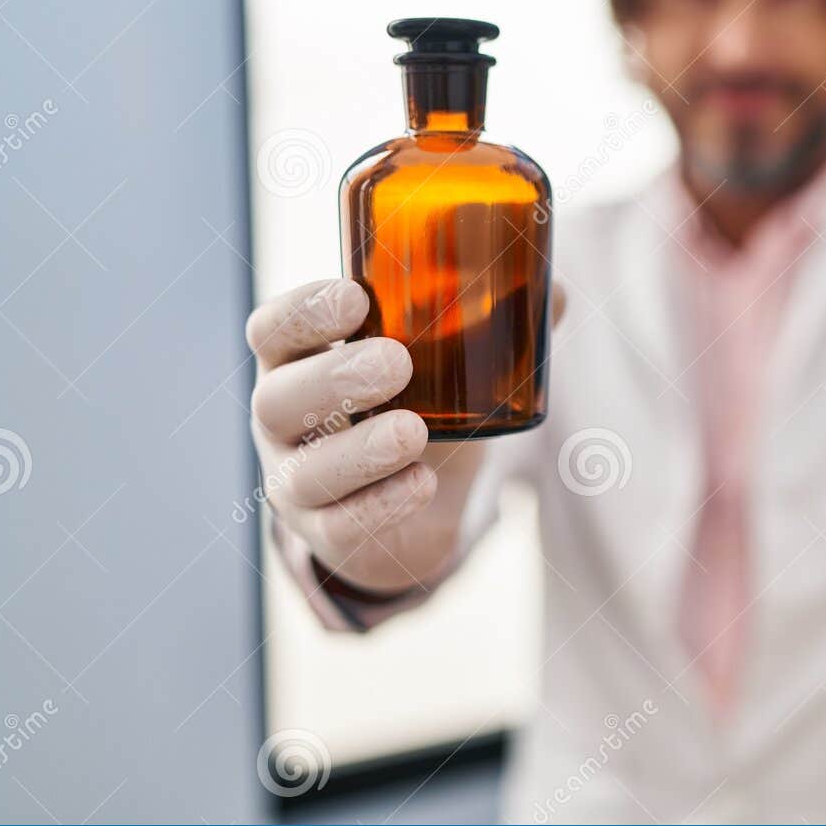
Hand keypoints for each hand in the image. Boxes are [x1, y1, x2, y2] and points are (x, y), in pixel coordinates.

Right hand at [245, 280, 565, 595]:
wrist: (418, 496)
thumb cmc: (419, 402)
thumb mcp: (445, 361)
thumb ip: (490, 321)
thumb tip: (553, 292)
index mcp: (301, 360)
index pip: (272, 330)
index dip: (303, 311)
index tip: (358, 297)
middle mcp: (282, 421)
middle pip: (275, 400)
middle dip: (333, 379)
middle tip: (396, 363)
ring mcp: (296, 482)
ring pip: (304, 472)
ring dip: (359, 452)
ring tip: (413, 432)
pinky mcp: (327, 534)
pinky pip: (341, 527)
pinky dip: (382, 506)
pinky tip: (423, 485)